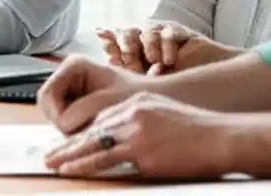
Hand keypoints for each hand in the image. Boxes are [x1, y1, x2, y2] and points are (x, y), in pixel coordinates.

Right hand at [38, 55, 143, 134]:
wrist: (151, 97)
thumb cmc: (135, 94)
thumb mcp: (111, 100)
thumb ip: (85, 109)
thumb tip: (64, 123)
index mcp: (73, 65)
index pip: (48, 94)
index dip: (58, 114)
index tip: (75, 127)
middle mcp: (67, 74)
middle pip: (48, 106)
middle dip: (64, 122)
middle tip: (85, 129)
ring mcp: (70, 89)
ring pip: (55, 115)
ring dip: (71, 127)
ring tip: (95, 126)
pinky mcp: (74, 102)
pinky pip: (65, 121)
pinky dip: (77, 128)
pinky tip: (94, 126)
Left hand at [44, 92, 232, 178]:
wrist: (221, 137)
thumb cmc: (201, 132)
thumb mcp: (167, 117)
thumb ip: (145, 124)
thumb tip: (127, 144)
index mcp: (140, 101)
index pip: (104, 117)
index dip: (84, 132)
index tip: (69, 142)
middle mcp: (134, 111)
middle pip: (94, 128)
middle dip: (70, 142)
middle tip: (49, 153)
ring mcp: (137, 130)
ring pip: (94, 143)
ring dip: (69, 154)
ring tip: (52, 163)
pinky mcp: (142, 151)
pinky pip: (105, 160)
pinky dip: (84, 164)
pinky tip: (70, 169)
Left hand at [97, 23, 238, 75]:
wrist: (209, 87)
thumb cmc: (176, 92)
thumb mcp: (148, 88)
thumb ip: (129, 78)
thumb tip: (108, 66)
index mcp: (133, 56)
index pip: (115, 43)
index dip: (109, 43)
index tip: (108, 50)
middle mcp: (145, 44)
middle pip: (128, 34)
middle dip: (128, 47)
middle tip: (133, 64)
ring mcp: (162, 36)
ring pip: (147, 31)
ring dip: (148, 45)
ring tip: (155, 61)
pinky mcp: (179, 33)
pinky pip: (168, 32)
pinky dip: (166, 45)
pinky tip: (169, 60)